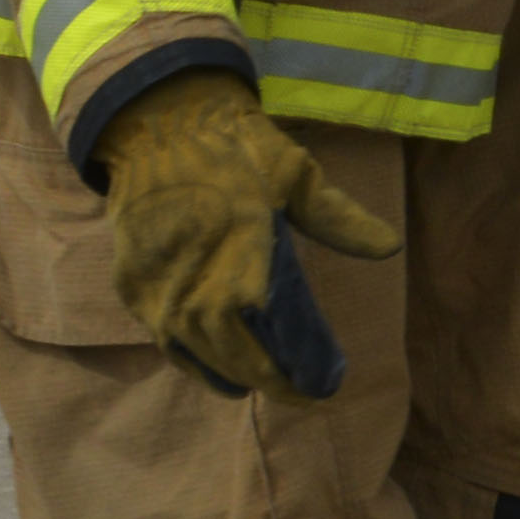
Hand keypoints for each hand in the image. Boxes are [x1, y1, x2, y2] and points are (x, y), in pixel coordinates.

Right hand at [98, 69, 398, 399]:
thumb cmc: (235, 147)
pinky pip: (162, 336)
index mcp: (237, 245)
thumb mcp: (295, 172)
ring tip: (262, 388)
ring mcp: (154, 282)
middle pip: (225, 348)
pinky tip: (218, 370)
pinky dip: (191, 358)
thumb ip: (338, 216)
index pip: (260, 326)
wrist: (156, 124)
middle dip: (263, 379)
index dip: (282, 366)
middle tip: (299, 394)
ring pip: (190, 348)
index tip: (317, 386)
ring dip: (227, 374)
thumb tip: (390, 247)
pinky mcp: (130, 283)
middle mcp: (190, 272)